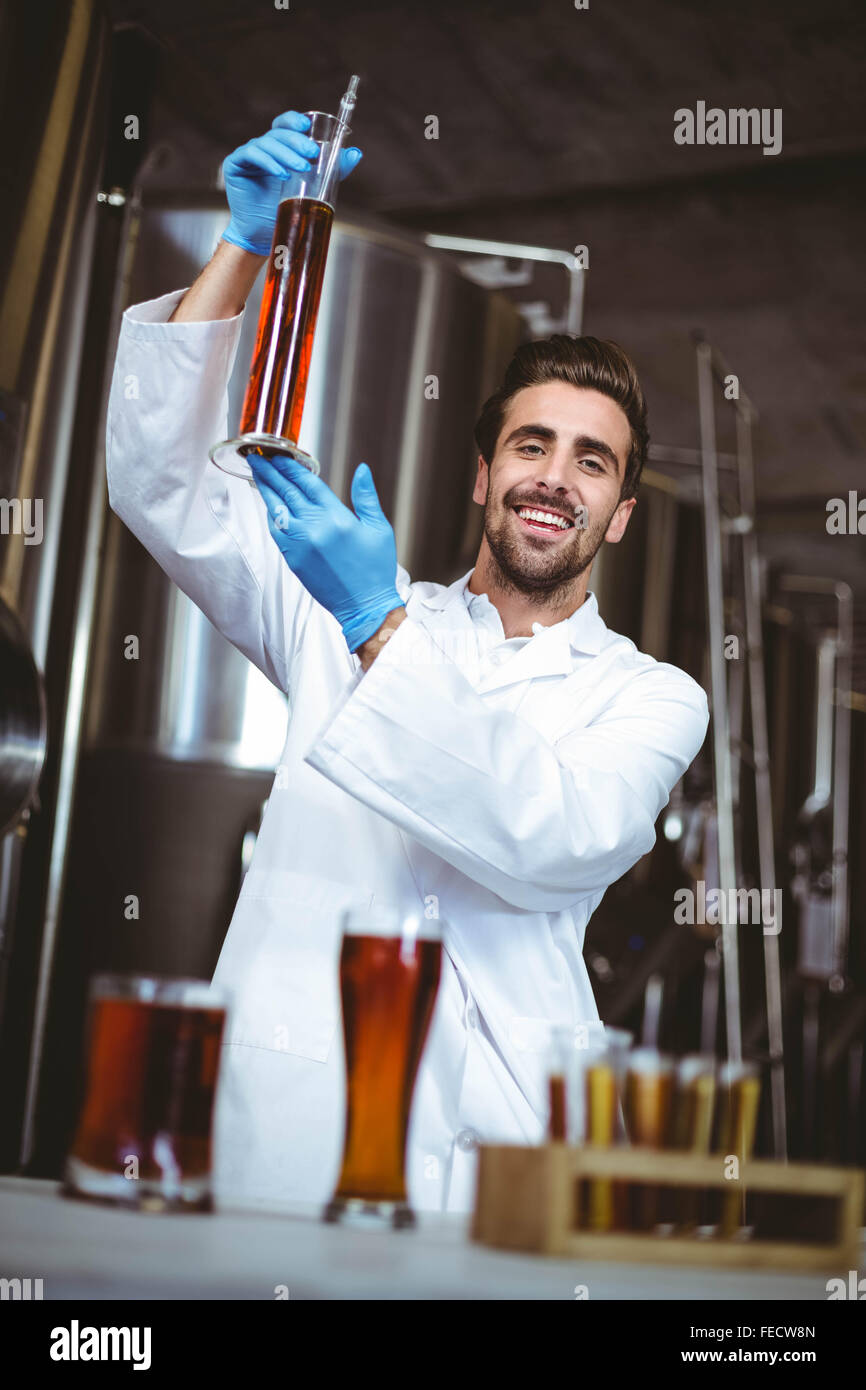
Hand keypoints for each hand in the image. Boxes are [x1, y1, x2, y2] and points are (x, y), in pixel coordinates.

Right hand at [221, 111, 361, 256]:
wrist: (264, 235)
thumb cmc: (287, 211)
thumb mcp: (315, 187)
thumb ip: (333, 169)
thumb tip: (356, 153)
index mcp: (280, 148)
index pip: (285, 125)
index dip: (294, 121)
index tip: (307, 126)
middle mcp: (263, 147)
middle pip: (278, 133)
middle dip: (296, 141)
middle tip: (311, 153)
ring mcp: (248, 155)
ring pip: (267, 143)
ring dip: (285, 154)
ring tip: (301, 169)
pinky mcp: (235, 165)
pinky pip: (251, 154)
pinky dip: (268, 162)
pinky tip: (281, 174)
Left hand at [249, 453, 403, 652]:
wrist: (364, 606)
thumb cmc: (375, 569)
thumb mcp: (378, 528)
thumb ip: (366, 497)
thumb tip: (362, 469)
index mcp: (336, 517)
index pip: (308, 482)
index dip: (291, 466)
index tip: (280, 454)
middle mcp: (314, 528)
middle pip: (287, 491)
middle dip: (271, 471)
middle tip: (257, 456)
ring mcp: (300, 544)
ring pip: (276, 509)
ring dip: (265, 489)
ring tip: (257, 473)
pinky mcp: (292, 559)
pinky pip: (276, 531)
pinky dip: (270, 514)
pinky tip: (268, 504)